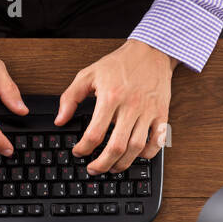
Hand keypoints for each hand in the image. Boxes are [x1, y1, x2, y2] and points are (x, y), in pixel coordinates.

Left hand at [55, 40, 176, 175]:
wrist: (151, 52)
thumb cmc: (119, 64)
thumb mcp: (89, 74)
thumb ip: (70, 97)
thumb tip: (60, 120)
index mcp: (110, 97)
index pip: (94, 133)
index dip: (83, 148)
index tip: (78, 152)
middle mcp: (131, 106)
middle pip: (115, 147)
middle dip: (101, 164)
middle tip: (93, 169)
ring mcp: (148, 112)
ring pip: (135, 149)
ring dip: (122, 164)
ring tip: (112, 168)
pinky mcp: (161, 115)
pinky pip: (156, 142)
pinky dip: (146, 154)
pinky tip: (135, 155)